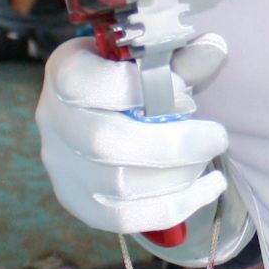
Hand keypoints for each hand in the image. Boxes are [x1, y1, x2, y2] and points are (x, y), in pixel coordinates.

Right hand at [36, 32, 246, 266]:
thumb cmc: (132, 77)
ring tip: (209, 163)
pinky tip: (205, 190)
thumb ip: (180, 58)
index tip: (185, 94)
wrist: (105, 108)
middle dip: (172, 145)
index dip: (138, 91)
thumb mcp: (151, 58)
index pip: (89, 85)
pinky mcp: (76, 200)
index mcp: (65, 71)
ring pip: (116, 186)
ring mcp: (60, 165)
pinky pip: (121, 218)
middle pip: (105, 143)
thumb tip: (214, 49)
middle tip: (216, 137)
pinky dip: (171, 207)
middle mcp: (53, 119)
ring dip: (176, 177)